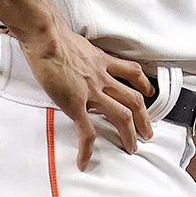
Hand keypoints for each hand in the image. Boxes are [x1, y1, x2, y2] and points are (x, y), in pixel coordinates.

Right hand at [20, 26, 154, 169]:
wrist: (46, 38)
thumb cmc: (55, 36)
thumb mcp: (79, 45)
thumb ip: (84, 57)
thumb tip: (78, 59)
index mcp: (103, 62)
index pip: (132, 73)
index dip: (144, 84)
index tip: (148, 92)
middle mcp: (103, 78)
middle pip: (134, 100)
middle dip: (144, 118)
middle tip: (147, 132)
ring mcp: (92, 92)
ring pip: (121, 116)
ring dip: (130, 134)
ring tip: (132, 146)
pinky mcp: (76, 104)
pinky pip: (87, 131)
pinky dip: (87, 148)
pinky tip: (85, 160)